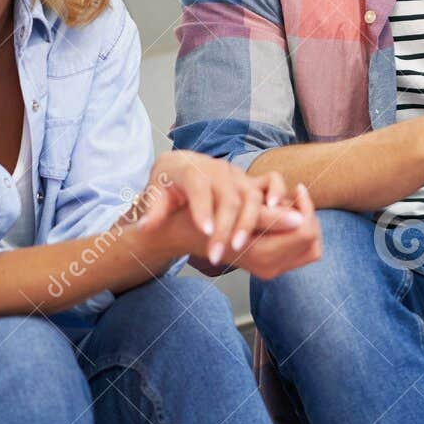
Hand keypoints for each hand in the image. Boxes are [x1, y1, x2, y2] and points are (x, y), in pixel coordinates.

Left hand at [130, 151, 303, 265]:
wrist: (183, 167)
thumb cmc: (168, 184)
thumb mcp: (155, 194)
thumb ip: (153, 210)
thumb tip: (146, 226)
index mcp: (190, 169)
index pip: (198, 186)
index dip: (203, 208)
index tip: (206, 232)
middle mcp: (217, 169)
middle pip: (227, 197)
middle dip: (225, 228)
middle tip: (217, 256)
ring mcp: (237, 174)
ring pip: (250, 196)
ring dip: (248, 223)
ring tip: (238, 248)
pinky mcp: (251, 180)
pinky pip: (272, 182)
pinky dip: (277, 194)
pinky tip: (277, 213)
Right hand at [193, 177, 321, 279]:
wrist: (181, 232)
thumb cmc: (203, 217)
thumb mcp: (234, 212)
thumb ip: (268, 218)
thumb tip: (300, 220)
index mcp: (261, 256)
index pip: (305, 233)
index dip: (306, 209)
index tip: (298, 189)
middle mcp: (269, 266)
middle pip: (312, 240)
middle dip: (307, 215)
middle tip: (297, 194)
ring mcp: (270, 267)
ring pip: (311, 245)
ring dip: (304, 222)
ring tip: (289, 202)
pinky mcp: (270, 262)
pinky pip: (301, 249)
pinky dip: (298, 230)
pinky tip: (284, 212)